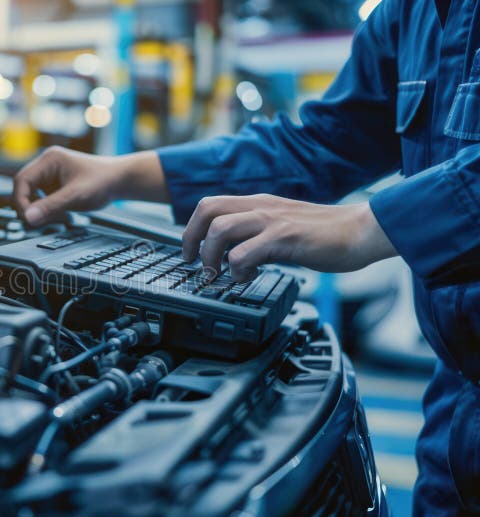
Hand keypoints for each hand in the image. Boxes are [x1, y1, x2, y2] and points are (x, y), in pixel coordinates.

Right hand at [13, 147, 167, 225]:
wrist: (121, 180)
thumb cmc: (103, 181)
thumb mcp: (76, 196)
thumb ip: (51, 207)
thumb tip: (28, 218)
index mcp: (49, 159)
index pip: (21, 180)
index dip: (21, 201)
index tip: (29, 219)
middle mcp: (47, 164)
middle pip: (23, 188)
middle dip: (31, 207)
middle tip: (43, 222)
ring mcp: (50, 175)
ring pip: (32, 196)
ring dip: (41, 210)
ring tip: (62, 216)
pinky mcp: (55, 185)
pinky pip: (42, 200)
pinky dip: (49, 210)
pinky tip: (65, 214)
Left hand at [182, 194, 397, 280]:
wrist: (363, 230)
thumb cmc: (326, 234)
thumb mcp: (283, 227)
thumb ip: (258, 235)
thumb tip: (234, 255)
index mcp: (258, 203)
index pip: (209, 204)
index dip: (192, 228)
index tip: (190, 252)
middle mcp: (260, 206)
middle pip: (207, 210)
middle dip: (192, 239)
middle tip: (196, 264)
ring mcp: (272, 220)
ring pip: (220, 229)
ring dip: (213, 256)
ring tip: (221, 275)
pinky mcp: (284, 238)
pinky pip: (244, 253)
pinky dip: (237, 270)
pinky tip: (248, 278)